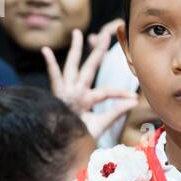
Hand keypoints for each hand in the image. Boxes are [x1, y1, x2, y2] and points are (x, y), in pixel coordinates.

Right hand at [42, 21, 137, 138]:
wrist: (61, 147)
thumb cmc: (77, 139)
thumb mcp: (100, 125)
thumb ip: (114, 113)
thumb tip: (134, 102)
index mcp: (86, 100)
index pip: (106, 91)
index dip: (120, 94)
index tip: (134, 99)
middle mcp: (76, 92)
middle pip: (89, 67)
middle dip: (98, 51)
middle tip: (106, 34)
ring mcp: (66, 91)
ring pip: (72, 65)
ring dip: (75, 49)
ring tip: (78, 33)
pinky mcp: (57, 94)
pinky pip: (54, 76)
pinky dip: (50, 64)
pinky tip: (46, 50)